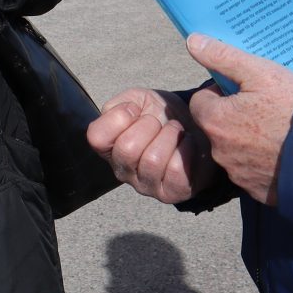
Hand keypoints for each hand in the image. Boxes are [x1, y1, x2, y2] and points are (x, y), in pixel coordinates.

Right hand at [86, 88, 216, 203]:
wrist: (196, 127)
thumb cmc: (163, 116)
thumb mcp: (138, 100)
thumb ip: (121, 103)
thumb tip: (128, 113)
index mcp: (109, 148)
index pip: (96, 137)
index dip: (119, 116)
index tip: (136, 110)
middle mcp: (123, 171)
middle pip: (126, 149)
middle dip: (149, 125)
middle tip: (160, 123)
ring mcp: (147, 186)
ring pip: (152, 160)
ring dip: (170, 136)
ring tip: (176, 131)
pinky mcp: (173, 192)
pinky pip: (175, 171)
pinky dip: (186, 148)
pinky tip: (187, 143)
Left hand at [184, 33, 292, 207]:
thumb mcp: (260, 72)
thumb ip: (222, 56)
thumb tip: (192, 40)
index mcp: (214, 120)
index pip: (201, 100)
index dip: (222, 92)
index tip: (247, 90)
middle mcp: (218, 151)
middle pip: (217, 126)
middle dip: (234, 116)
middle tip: (265, 108)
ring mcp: (237, 173)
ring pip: (234, 150)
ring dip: (248, 140)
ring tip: (277, 130)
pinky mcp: (256, 190)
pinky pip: (252, 172)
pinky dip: (262, 162)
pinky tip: (283, 152)